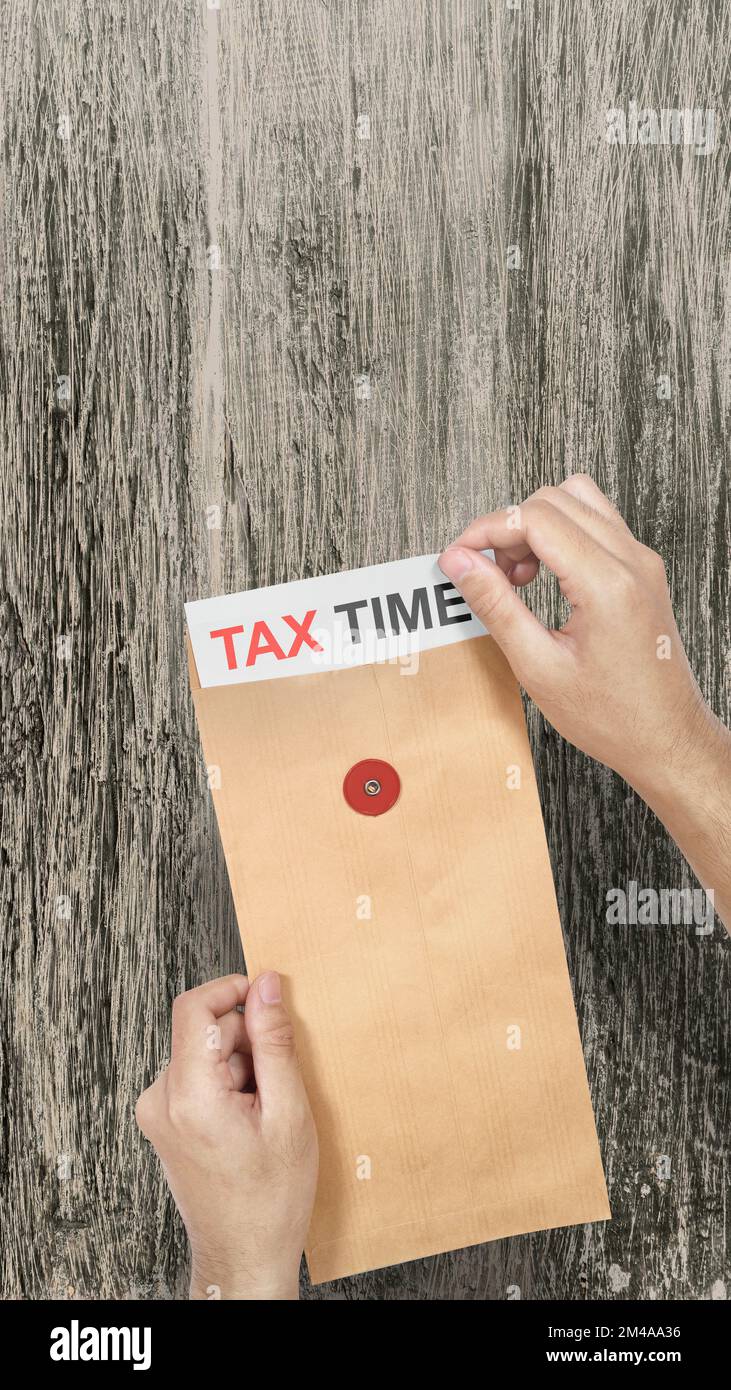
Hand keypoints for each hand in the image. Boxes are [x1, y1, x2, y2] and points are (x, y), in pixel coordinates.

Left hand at [135, 971, 317, 1299]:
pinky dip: (226, 1085)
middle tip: (276, 1084)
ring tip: (262, 1112)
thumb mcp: (288, 1112)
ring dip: (239, 1068)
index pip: (194, 1006)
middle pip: (204, 1030)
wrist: (244, 1256)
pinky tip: (246, 1121)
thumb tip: (266, 985)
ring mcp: (156, 1112)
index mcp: (188, 1096)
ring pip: (203, 1053)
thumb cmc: (270, 1198)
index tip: (265, 996)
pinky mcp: (162, 1120)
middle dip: (246, 1043)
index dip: (232, 990)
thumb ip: (274, 1041)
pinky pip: (196, 1076)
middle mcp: (160, 1099)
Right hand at [438, 475, 730, 926]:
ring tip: (518, 576)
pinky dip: (561, 536)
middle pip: (554, 500)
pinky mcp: (644, 570)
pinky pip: (597, 524)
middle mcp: (631, 561)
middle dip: (508, 528)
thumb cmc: (611, 718)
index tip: (459, 558)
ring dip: (536, 526)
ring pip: (578, 501)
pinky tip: (545, 578)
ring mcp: (642, 562)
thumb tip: (459, 563)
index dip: (486, 530)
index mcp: (607, 584)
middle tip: (488, 576)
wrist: (667, 740)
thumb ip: (496, 606)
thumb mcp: (538, 667)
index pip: (534, 516)